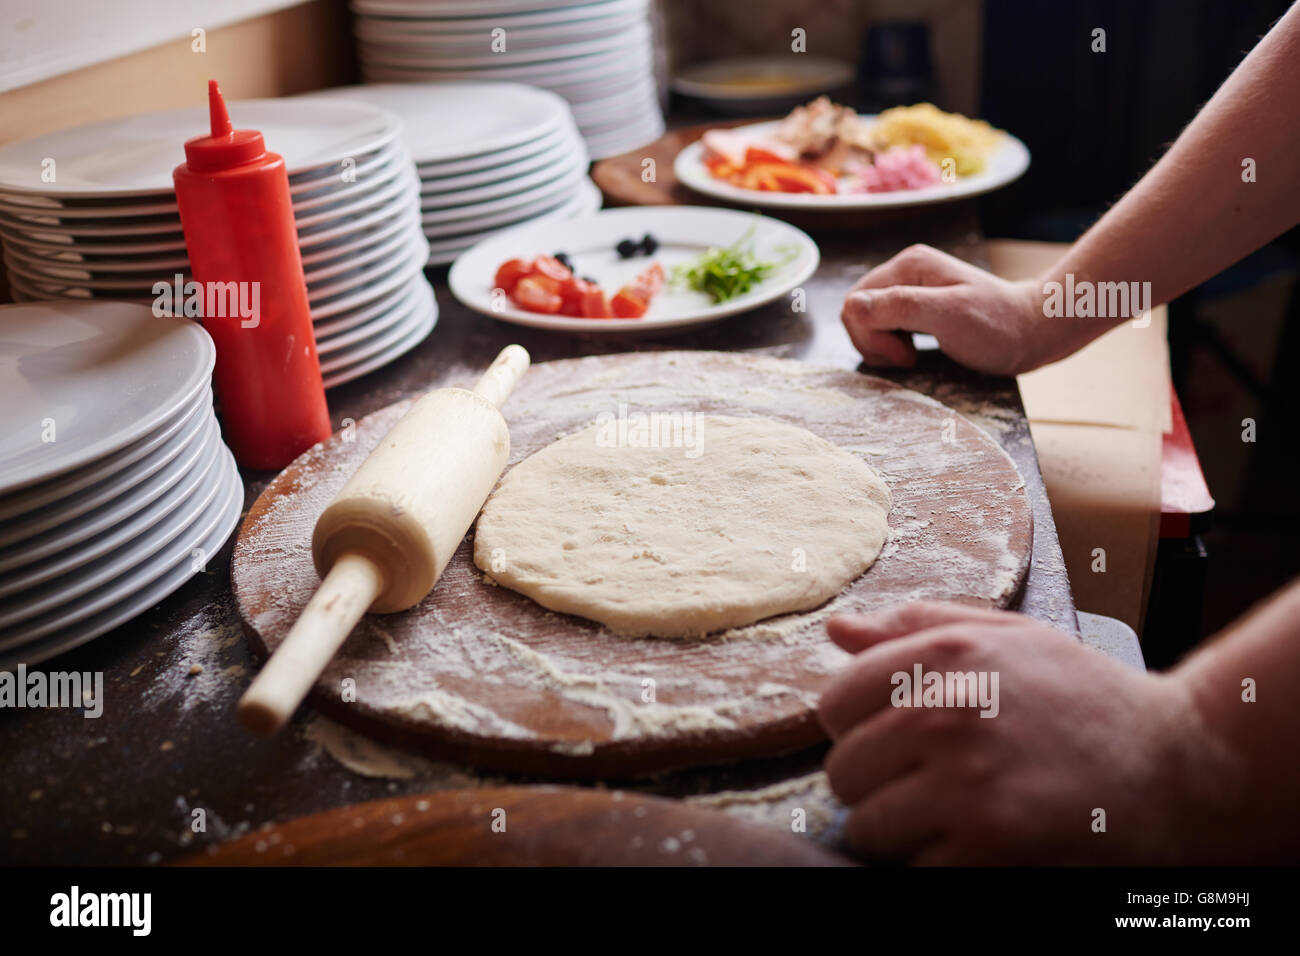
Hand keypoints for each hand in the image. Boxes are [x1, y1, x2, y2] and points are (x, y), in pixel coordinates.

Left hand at [817, 602, 1239, 863]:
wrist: (1179, 762)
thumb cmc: (1083, 694)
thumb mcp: (1004, 635)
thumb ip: (915, 627)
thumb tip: (836, 631)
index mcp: (943, 653)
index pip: (832, 705)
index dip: (861, 727)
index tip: (900, 738)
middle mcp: (945, 713)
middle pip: (843, 772)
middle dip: (879, 783)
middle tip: (935, 780)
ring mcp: (967, 782)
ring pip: (868, 827)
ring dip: (903, 830)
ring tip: (956, 811)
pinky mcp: (991, 842)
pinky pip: (915, 868)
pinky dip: (941, 864)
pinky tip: (984, 839)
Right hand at [841, 244, 1048, 374]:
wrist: (1034, 331)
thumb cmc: (997, 326)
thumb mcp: (949, 316)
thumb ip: (900, 306)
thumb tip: (854, 307)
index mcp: (907, 266)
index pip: (855, 302)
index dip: (870, 335)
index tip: (904, 355)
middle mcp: (904, 272)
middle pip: (857, 311)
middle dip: (873, 342)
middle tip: (907, 359)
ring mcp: (910, 289)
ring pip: (866, 321)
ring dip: (881, 346)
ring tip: (911, 357)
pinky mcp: (916, 307)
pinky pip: (883, 326)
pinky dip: (890, 345)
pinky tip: (914, 353)